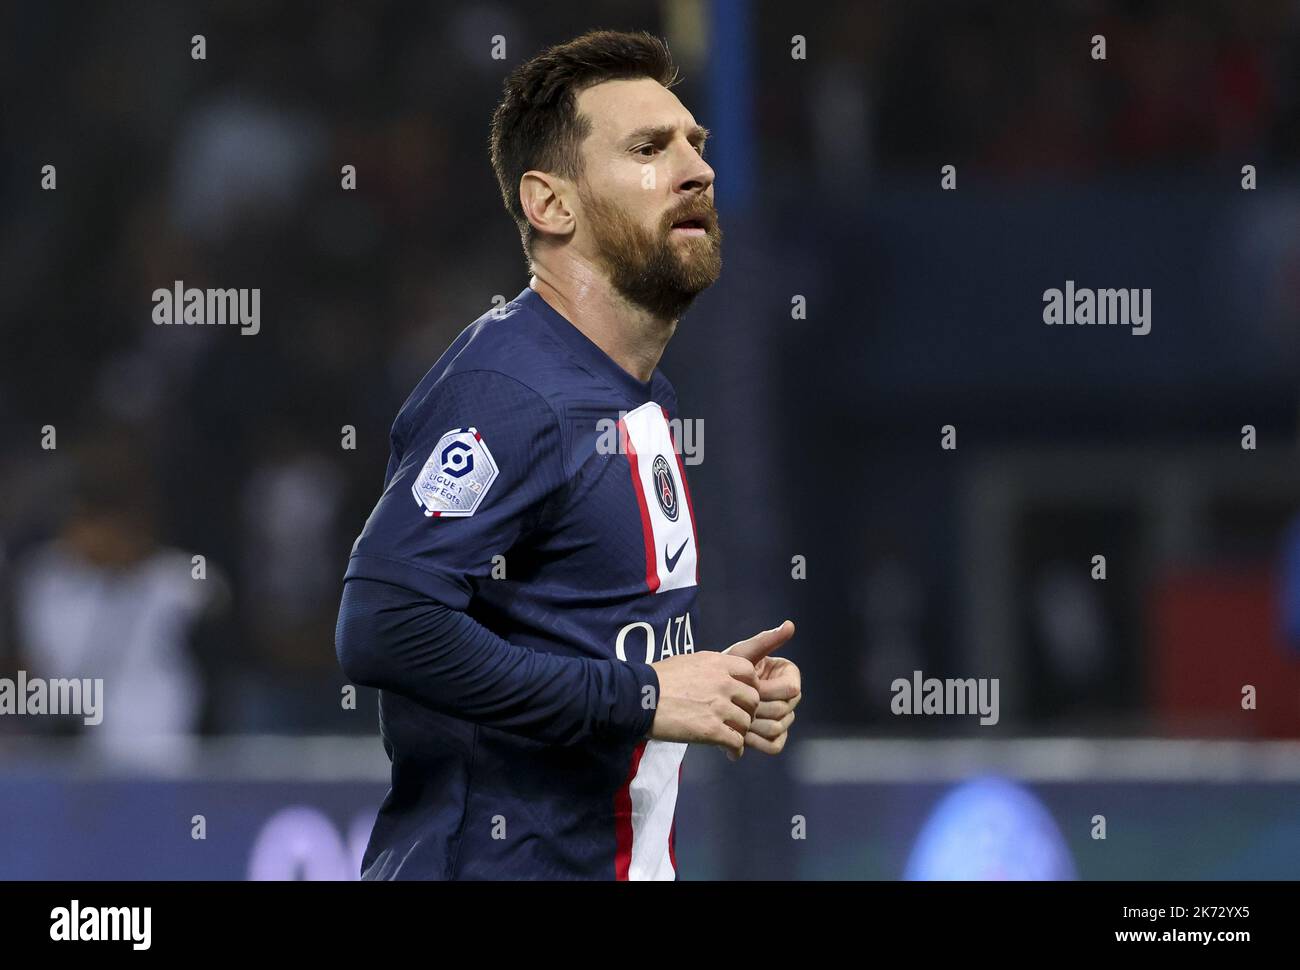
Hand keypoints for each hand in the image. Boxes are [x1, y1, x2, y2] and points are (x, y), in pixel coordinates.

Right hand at [648, 651, 759, 757]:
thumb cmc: (657, 679)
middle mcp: (723, 683)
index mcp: (717, 664)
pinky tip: (730, 753)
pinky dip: (736, 750)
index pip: (749, 672)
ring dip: (740, 732)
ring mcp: (719, 707)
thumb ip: (709, 670)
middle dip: (748, 711)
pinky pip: (736, 742)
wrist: (639, 698)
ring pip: (746, 723)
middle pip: (752, 699)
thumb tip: (718, 678)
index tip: (741, 695)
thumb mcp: (688, 662)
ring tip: (730, 738)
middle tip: (737, 719)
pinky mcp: (712, 730)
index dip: (749, 685)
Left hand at [723, 620, 799, 756]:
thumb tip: (790, 624)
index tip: (749, 686)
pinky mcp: (773, 738)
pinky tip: (738, 736)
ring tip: (733, 720)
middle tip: (735, 705)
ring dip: (753, 726)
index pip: (791, 690)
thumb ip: (766, 640)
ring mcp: (783, 719)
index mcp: (789, 676)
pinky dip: (757, 742)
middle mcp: (791, 699)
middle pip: (783, 711)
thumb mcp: (742, 653)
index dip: (768, 690)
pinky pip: (773, 745)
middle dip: (757, 709)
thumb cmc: (725, 669)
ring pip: (777, 728)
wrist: (708, 693)